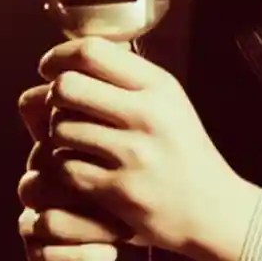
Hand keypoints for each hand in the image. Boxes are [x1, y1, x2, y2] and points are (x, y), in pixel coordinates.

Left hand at [37, 37, 261, 260]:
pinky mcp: (120, 190)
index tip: (48, 69)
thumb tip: (65, 62)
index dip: (59, 57)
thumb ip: (124, 79)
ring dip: (56, 137)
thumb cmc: (182, 152)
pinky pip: (66, 168)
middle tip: (60, 110)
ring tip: (72, 144)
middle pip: (67, 86)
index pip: (92, 51)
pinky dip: (63, 170)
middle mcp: (148, 114)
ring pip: (60, 128)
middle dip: (53, 98)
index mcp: (158, 86)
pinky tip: (79, 171)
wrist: (213, 210)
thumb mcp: (167, 103)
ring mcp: (134, 154)